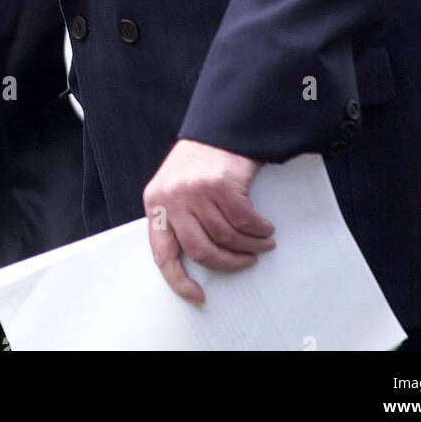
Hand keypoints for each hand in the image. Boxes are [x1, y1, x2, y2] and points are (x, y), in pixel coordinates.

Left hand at [143, 138, 274, 304]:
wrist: (221, 125)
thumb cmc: (201, 160)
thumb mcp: (176, 187)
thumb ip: (178, 218)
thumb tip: (196, 260)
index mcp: (155, 203)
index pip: (162, 254)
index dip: (179, 282)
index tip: (197, 297)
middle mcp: (172, 198)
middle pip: (200, 250)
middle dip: (227, 263)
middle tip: (244, 262)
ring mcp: (196, 191)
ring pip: (226, 237)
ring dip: (249, 246)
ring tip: (262, 244)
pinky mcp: (221, 184)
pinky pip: (244, 221)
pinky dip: (259, 230)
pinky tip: (265, 229)